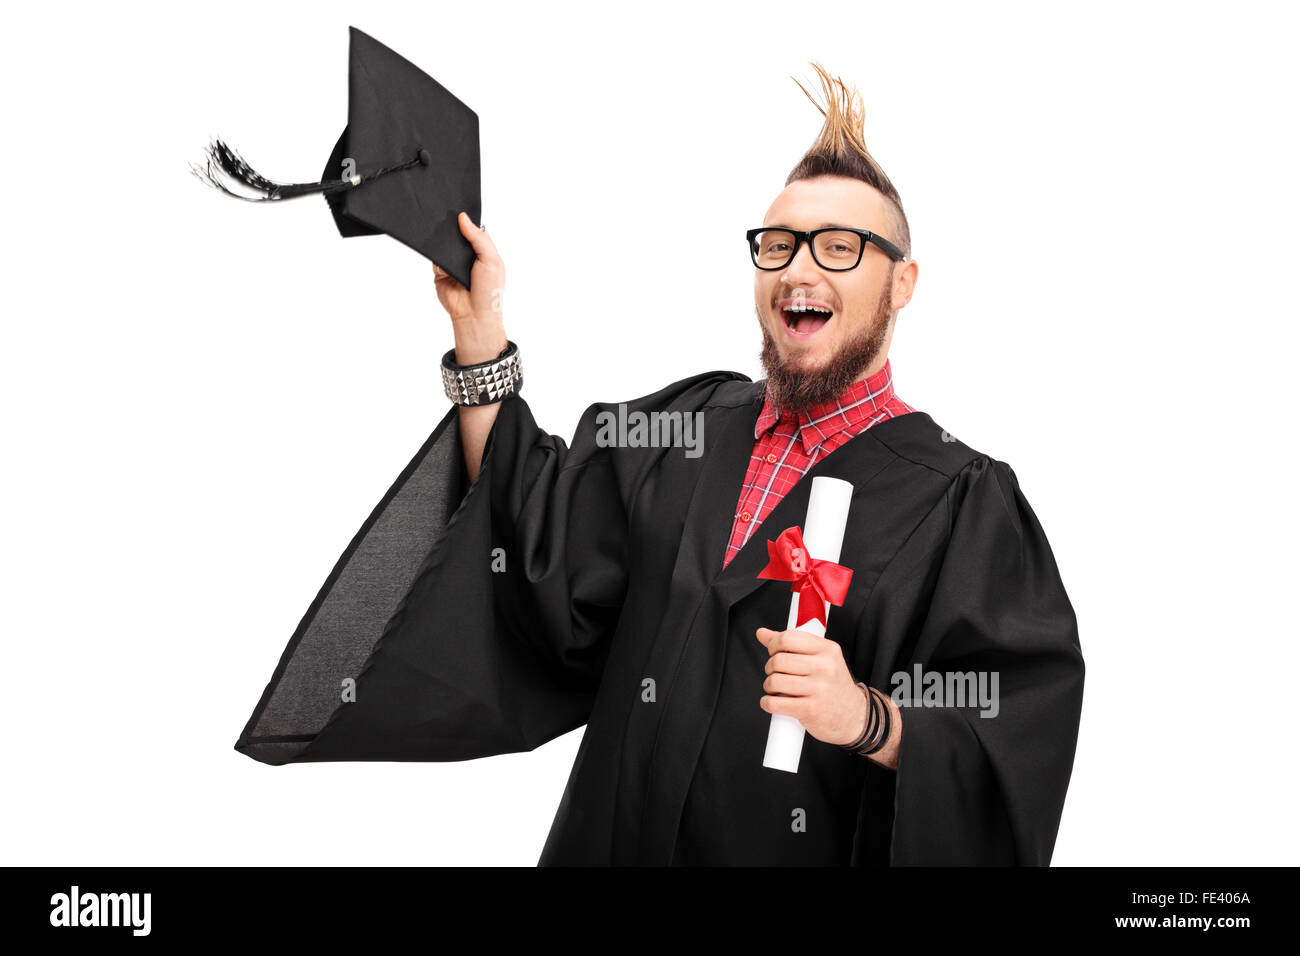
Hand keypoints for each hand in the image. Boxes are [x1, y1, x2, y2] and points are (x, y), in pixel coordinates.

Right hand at [433, 212, 505, 363]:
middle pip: (456, 234)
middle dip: (452, 229)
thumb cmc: (488, 290)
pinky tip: (439, 255)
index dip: (467, 221)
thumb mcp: (491, 260)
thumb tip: (463, 218)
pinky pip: (434, 258)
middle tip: (445, 217)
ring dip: (442, 241)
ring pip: (444, 244)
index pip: (473, 229)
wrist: (473, 314)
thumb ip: (479, 238)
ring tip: (441, 235)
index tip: (458, 210)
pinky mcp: (439, 272)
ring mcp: (453, 263)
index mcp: (483, 251)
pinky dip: (435, 255)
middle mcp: (467, 256)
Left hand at [755, 626, 866, 746]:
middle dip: (770, 667)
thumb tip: (761, 633)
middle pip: (778, 660)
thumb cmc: (833, 685)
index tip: (774, 652)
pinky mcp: (810, 710)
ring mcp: (819, 689)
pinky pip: (775, 703)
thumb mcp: (821, 659)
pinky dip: (767, 703)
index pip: (788, 638)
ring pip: (774, 681)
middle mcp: (825, 667)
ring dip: (768, 686)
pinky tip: (772, 702)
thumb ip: (792, 644)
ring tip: (776, 689)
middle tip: (775, 673)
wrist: (855, 717)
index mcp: (828, 650)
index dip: (774, 645)